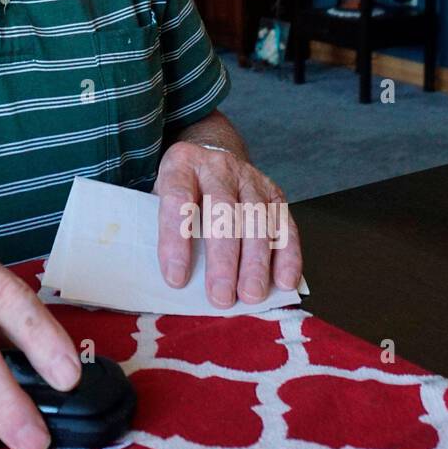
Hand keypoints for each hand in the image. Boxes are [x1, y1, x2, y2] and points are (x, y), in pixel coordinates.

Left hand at [154, 141, 301, 307]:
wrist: (212, 152)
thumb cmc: (183, 187)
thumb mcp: (159, 194)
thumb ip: (162, 227)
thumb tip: (175, 280)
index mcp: (181, 165)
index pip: (177, 200)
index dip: (175, 240)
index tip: (176, 279)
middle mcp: (218, 168)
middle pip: (223, 213)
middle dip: (223, 260)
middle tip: (221, 297)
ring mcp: (250, 178)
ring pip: (257, 220)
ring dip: (256, 263)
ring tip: (251, 295)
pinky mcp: (275, 192)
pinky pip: (285, 225)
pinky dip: (288, 256)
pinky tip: (283, 282)